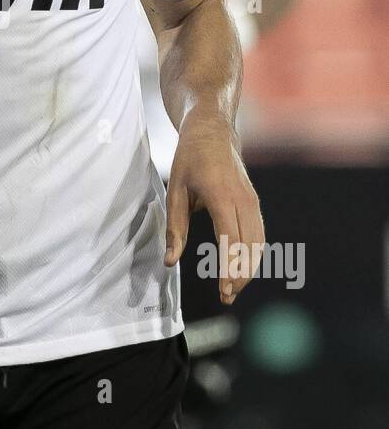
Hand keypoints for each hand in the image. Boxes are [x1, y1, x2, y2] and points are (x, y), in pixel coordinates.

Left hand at [163, 115, 264, 304]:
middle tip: (226, 298)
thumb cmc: (189, 158)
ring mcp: (252, 201)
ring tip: (232, 290)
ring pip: (258, 243)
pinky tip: (241, 270)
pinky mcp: (254, 203)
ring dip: (248, 269)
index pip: (230, 240)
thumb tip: (170, 262)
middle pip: (248, 246)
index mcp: (221, 195)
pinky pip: (258, 234)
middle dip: (239, 275)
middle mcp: (243, 199)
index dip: (228, 267)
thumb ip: (175, 227)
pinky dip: (252, 256)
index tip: (223, 290)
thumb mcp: (174, 189)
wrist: (213, 130)